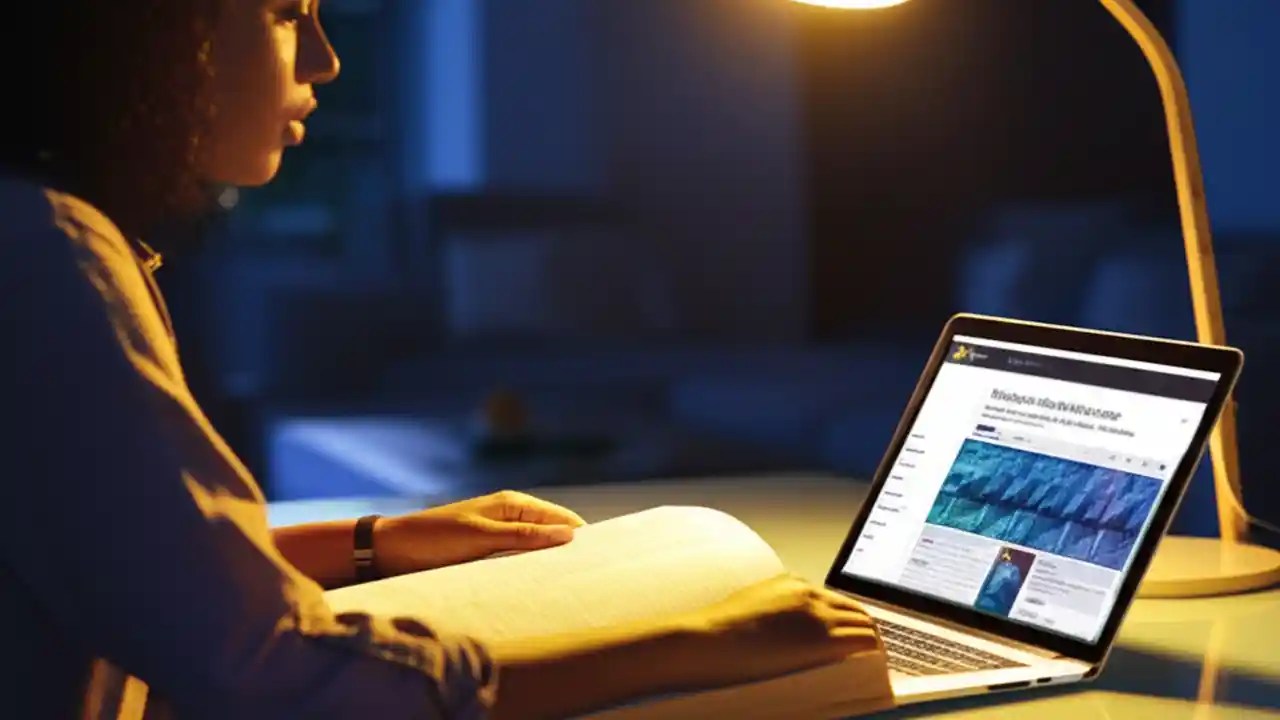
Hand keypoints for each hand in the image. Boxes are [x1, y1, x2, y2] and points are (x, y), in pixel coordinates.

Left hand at [373, 491, 585, 576]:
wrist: (391, 550)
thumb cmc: (434, 538)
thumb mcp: (481, 537)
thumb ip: (524, 536)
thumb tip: (568, 534)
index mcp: (512, 504)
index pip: (561, 519)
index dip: (581, 535)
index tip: (604, 556)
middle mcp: (509, 517)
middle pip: (552, 533)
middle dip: (570, 551)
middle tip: (594, 575)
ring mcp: (499, 535)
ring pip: (537, 549)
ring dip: (551, 563)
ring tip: (573, 584)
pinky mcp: (488, 553)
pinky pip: (520, 561)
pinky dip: (532, 570)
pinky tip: (541, 586)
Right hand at [683, 574, 882, 687]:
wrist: (709, 640)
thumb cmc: (720, 630)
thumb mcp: (752, 605)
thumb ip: (777, 609)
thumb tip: (787, 629)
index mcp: (792, 584)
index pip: (835, 599)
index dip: (846, 618)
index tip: (849, 633)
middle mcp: (810, 594)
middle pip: (856, 609)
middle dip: (865, 629)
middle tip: (870, 650)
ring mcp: (818, 616)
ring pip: (865, 624)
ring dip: (872, 642)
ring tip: (874, 660)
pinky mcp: (822, 639)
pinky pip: (863, 643)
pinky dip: (872, 652)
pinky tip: (873, 665)